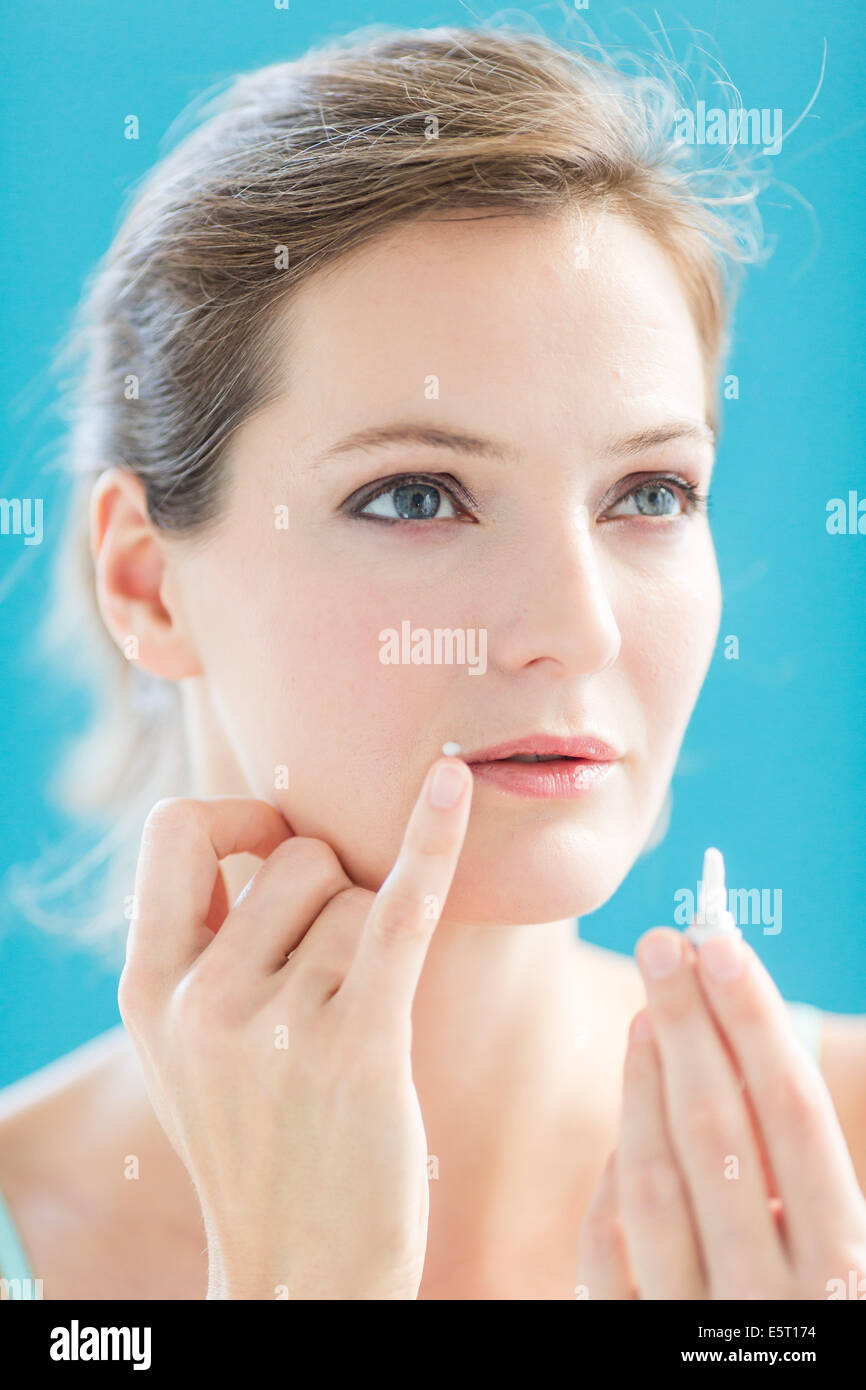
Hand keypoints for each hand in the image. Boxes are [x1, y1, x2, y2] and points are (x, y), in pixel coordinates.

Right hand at [118, 756, 472, 1299]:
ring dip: (372, 947)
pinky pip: (400, 911)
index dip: (238, 818)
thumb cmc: (258, 1140)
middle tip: (332, 985)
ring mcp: (276, 1022)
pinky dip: (433, 841)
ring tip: (352, 1030)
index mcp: (148, 988)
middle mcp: (201, 999)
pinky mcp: (359, 1043)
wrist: (302, 1270)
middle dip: (333, 899)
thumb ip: (203, 943)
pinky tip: (456, 784)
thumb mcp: (185, 1046)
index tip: (277, 846)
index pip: (176, 830)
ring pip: (357, 898)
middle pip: (299, 858)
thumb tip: (260, 832)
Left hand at [576, 927, 865, 1298]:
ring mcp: (697, 1330)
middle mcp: (773, 1304)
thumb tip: (750, 1050)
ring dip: (642, 1088)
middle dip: (690, 1029)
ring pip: (655, 1189)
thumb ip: (801, 1177)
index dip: (754, 1023)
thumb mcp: (831, 1252)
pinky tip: (625, 1138)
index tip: (722, 942)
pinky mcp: (635, 1349)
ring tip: (642, 1013)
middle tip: (663, 944)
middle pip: (720, 1137)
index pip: (792, 1120)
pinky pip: (610, 1259)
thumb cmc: (818, 1314)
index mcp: (841, 1271)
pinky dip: (614, 1191)